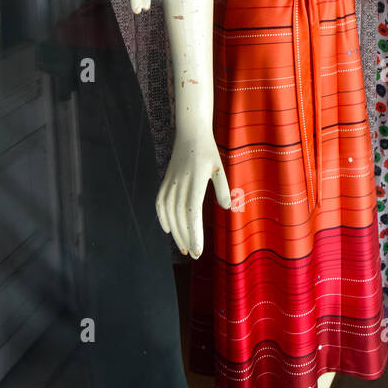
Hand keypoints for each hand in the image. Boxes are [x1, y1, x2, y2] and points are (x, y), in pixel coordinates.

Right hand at [155, 130, 231, 257]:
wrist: (190, 133)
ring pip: (169, 212)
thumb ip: (223, 188)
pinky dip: (162, 217)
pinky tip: (168, 230)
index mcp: (196, 180)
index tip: (197, 250)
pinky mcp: (166, 181)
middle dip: (186, 237)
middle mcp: (180, 183)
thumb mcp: (220, 167)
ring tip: (183, 246)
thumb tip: (226, 208)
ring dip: (175, 231)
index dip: (193, 233)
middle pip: (180, 216)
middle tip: (193, 254)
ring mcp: (170, 182)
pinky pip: (160, 202)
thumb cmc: (208, 151)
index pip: (192, 212)